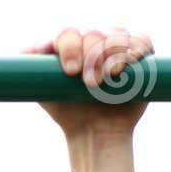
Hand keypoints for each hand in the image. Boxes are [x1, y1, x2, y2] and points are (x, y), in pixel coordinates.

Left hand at [23, 27, 155, 140]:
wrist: (95, 135)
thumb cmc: (69, 113)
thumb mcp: (44, 93)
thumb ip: (30, 70)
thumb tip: (29, 50)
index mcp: (71, 47)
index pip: (69, 35)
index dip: (69, 48)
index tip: (70, 72)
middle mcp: (94, 45)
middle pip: (94, 36)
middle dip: (92, 56)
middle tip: (92, 83)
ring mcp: (117, 50)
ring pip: (118, 35)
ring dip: (114, 52)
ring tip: (112, 75)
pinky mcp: (139, 60)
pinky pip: (141, 41)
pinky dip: (138, 48)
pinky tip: (131, 62)